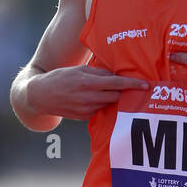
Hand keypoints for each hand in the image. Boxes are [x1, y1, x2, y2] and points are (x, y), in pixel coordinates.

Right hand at [26, 65, 149, 119]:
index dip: (132, 84)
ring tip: (119, 92)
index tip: (146, 85)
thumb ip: (98, 72)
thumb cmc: (60, 78)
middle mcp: (88, 97)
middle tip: (138, 89)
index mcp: (87, 82)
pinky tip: (101, 99)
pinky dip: (104, 104)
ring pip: (109, 104)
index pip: (116, 83)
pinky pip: (100, 109)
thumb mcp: (79, 70)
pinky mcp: (84, 117)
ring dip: (115, 98)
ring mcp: (86, 109)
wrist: (40, 96)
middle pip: (117, 96)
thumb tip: (116, 74)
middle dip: (127, 93)